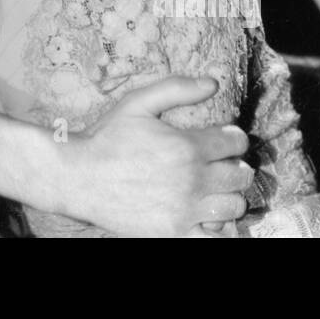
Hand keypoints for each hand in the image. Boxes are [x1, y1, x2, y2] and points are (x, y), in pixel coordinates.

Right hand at [67, 75, 251, 236]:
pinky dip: (217, 226)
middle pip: (240, 175)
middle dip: (235, 165)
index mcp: (188, 147)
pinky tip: (204, 214)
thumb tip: (213, 83)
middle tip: (218, 163)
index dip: (233, 137)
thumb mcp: (137, 102)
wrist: (78, 177)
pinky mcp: (175, 233)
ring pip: (234, 206)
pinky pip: (215, 235)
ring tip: (211, 188)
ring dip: (228, 194)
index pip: (236, 142)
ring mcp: (186, 211)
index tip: (222, 138)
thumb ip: (177, 88)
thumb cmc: (107, 138)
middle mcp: (193, 181)